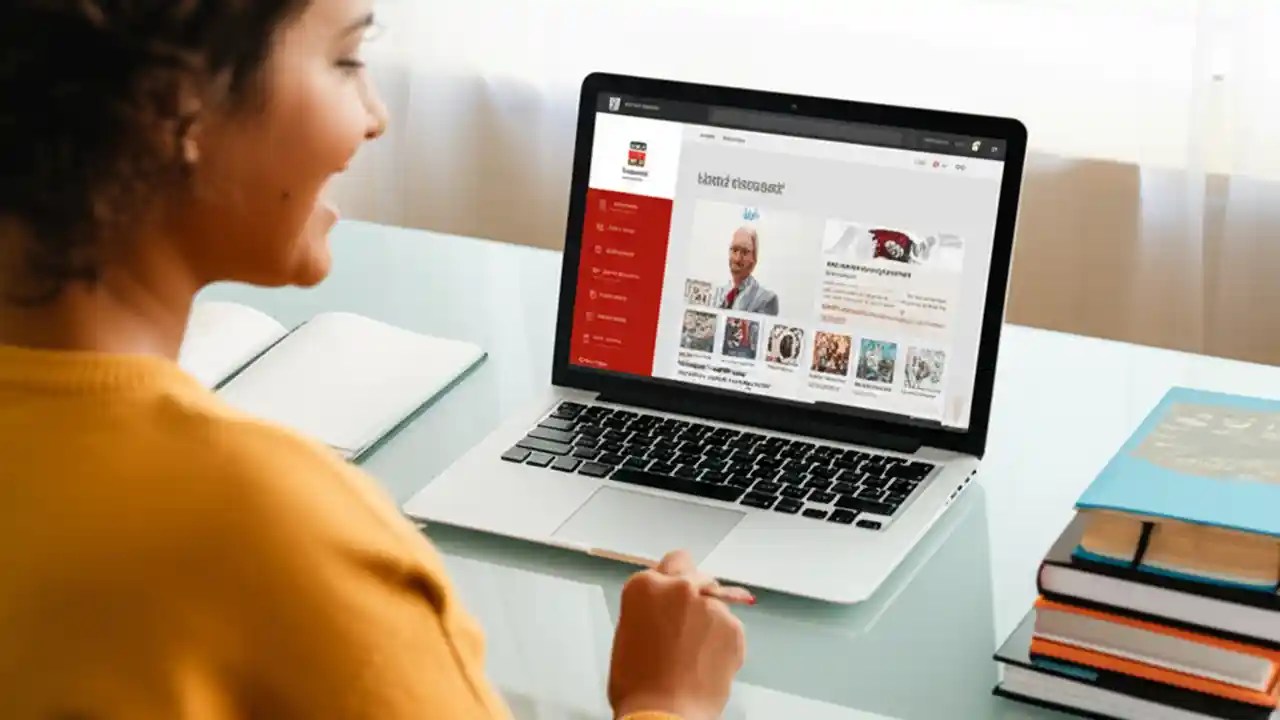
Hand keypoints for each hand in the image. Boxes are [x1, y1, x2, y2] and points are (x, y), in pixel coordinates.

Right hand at [608, 550, 747, 719]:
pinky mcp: (734, 627)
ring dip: (708, 618)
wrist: (664, 713)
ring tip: (695, 652)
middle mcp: (680, 587)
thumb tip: (664, 609)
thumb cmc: (636, 683)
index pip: (668, 564)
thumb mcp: (628, 633)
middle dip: (692, 593)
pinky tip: (708, 662)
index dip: (668, 585)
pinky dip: (722, 641)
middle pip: (694, 572)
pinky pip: (729, 626)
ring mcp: (711, 605)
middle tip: (685, 623)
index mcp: (645, 586)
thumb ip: (649, 608)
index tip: (670, 602)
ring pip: (715, 601)